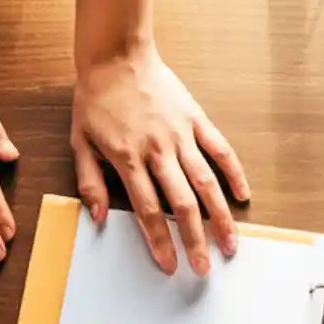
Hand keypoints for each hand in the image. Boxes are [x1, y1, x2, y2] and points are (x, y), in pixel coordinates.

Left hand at [72, 45, 250, 276]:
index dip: (160, 241)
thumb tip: (98, 219)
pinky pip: (220, 149)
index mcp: (128, 158)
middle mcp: (158, 149)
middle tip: (205, 268)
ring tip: (231, 243)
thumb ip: (90, 182)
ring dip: (220, 216)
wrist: (116, 55)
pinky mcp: (196, 119)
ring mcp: (180, 134)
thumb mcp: (80, 142)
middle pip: (182, 203)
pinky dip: (234, 173)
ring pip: (206, 182)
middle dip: (195, 240)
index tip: (171, 265)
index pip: (148, 209)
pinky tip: (243, 196)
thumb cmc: (96, 100)